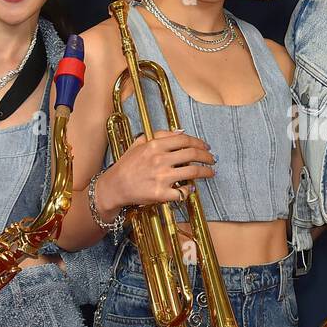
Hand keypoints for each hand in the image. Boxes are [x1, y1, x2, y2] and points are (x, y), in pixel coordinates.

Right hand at [99, 129, 215, 210]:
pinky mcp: (161, 194)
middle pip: (193, 155)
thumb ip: (160, 135)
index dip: (199, 143)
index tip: (206, 147)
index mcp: (155, 146)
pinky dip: (190, 190)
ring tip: (210, 173)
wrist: (114, 186)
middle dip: (207, 157)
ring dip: (206, 172)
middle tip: (212, 160)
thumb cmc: (127, 165)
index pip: (185, 140)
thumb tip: (181, 132)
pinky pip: (183, 192)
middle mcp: (160, 160)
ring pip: (193, 172)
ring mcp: (161, 177)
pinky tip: (191, 188)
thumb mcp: (139, 143)